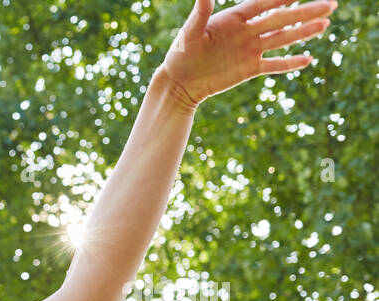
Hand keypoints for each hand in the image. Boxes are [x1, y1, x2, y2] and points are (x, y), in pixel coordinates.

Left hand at [157, 0, 336, 108]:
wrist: (179, 83)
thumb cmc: (179, 55)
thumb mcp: (188, 34)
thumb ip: (200, 14)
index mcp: (235, 18)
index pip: (265, 3)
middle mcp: (247, 32)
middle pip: (281, 19)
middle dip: (305, 12)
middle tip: (330, 4)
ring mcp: (250, 50)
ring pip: (282, 39)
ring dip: (304, 33)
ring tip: (326, 24)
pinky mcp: (249, 69)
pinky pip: (273, 65)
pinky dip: (289, 63)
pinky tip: (308, 59)